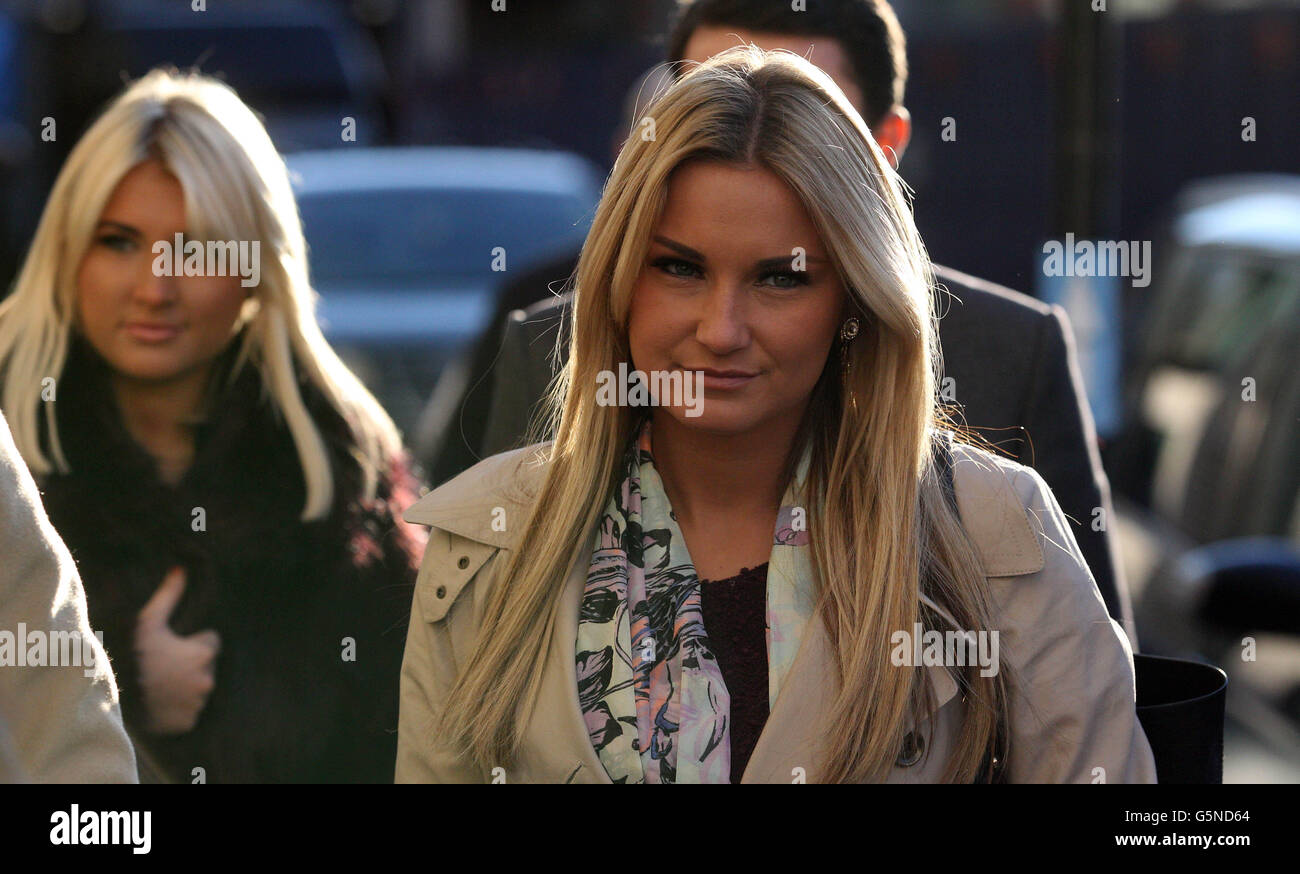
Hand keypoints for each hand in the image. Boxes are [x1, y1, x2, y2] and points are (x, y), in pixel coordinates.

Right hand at [133, 567, 219, 734]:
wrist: (112, 691)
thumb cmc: (132, 652)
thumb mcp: (149, 620)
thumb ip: (169, 594)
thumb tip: (180, 569)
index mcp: (203, 653)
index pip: (212, 642)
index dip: (194, 642)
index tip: (177, 645)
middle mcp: (207, 679)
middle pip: (206, 668)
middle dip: (191, 665)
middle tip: (165, 666)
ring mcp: (197, 703)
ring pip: (197, 691)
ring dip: (185, 687)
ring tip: (159, 683)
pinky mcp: (187, 722)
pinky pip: (188, 713)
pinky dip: (178, 709)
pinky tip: (159, 701)